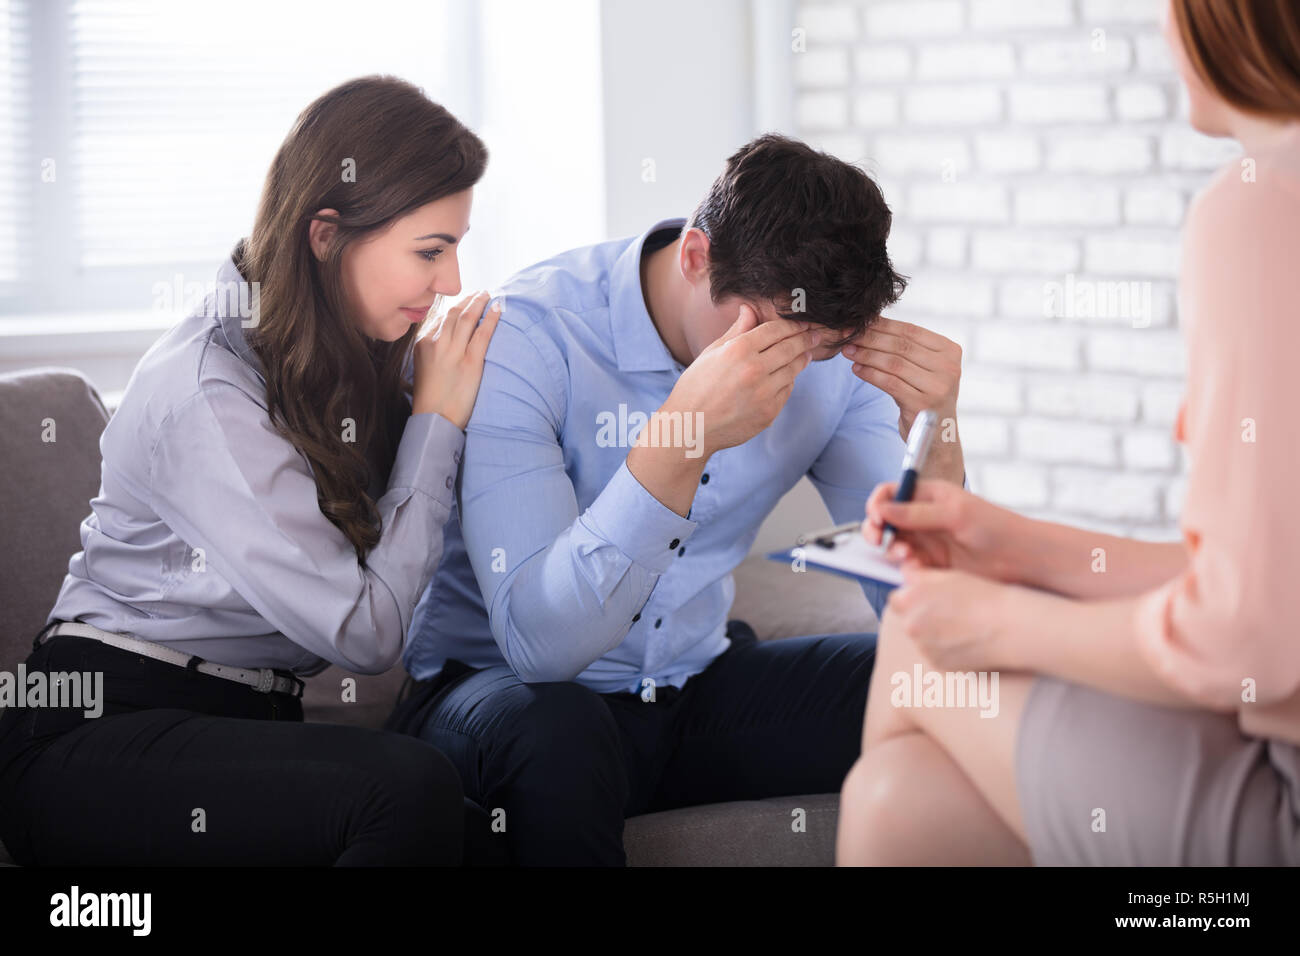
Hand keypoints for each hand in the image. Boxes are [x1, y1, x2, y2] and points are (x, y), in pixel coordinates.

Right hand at [411, 290, 501, 428]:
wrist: (434, 418)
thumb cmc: (429, 397)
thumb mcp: (422, 367)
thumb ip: (431, 350)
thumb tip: (445, 339)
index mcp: (422, 343)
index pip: (440, 318)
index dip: (455, 307)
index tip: (464, 301)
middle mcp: (436, 343)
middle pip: (454, 313)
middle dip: (468, 300)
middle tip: (479, 293)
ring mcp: (453, 351)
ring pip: (468, 318)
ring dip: (480, 303)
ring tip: (488, 295)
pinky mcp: (470, 362)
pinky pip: (483, 334)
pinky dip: (491, 318)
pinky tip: (498, 309)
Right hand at [660, 304, 823, 456]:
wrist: (691, 427)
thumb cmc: (696, 387)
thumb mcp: (712, 353)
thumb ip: (736, 331)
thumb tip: (750, 309)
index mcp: (738, 350)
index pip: (775, 330)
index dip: (792, 325)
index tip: (803, 323)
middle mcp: (754, 370)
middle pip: (790, 348)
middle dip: (806, 339)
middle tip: (816, 335)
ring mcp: (764, 394)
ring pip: (793, 370)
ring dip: (801, 360)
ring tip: (806, 354)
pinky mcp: (769, 413)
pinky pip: (786, 391)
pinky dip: (788, 382)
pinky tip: (785, 377)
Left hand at [841, 316, 964, 480]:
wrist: (938, 437)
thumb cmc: (925, 397)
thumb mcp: (923, 369)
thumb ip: (905, 348)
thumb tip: (870, 323)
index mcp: (951, 351)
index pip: (911, 331)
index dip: (882, 325)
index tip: (859, 322)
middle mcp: (949, 368)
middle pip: (901, 346)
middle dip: (870, 339)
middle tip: (848, 335)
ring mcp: (938, 387)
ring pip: (894, 363)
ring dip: (866, 355)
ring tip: (848, 351)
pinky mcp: (923, 404)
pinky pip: (890, 383)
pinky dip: (870, 374)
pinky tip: (856, 369)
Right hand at [864, 478, 1024, 583]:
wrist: (1020, 559)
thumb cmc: (995, 527)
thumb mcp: (954, 514)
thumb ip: (916, 513)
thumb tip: (882, 509)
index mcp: (929, 496)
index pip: (892, 493)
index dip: (878, 502)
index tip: (875, 516)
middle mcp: (923, 517)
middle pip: (886, 520)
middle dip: (877, 530)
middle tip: (879, 541)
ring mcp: (927, 541)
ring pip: (894, 544)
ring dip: (893, 551)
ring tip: (907, 557)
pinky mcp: (931, 564)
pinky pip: (907, 565)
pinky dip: (906, 567)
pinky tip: (917, 569)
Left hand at [883, 563, 1016, 671]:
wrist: (1008, 627)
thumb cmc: (982, 597)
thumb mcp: (948, 576)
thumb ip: (920, 576)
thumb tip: (905, 575)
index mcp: (909, 601)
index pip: (896, 600)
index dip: (912, 598)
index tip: (926, 598)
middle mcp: (911, 627)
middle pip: (907, 621)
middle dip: (920, 616)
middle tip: (947, 612)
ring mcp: (923, 648)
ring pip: (922, 639)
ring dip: (932, 634)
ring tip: (960, 626)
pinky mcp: (938, 664)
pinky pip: (935, 654)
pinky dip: (945, 649)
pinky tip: (964, 640)